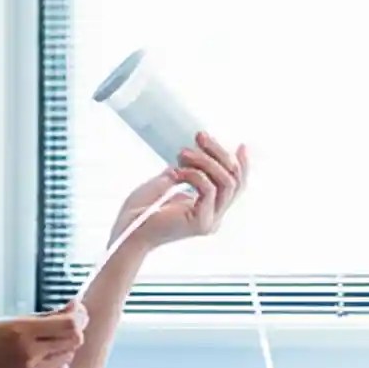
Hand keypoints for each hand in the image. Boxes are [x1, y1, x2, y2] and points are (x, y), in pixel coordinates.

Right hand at [0, 301, 88, 367]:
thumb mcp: (4, 325)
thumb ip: (41, 319)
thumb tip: (74, 308)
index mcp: (19, 331)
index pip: (69, 324)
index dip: (79, 315)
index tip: (77, 309)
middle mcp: (27, 355)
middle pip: (74, 340)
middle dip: (75, 329)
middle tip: (68, 323)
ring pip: (67, 357)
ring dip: (63, 348)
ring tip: (44, 344)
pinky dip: (59, 367)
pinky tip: (45, 362)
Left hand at [108, 132, 249, 251]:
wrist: (126, 231)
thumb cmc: (141, 209)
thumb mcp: (167, 181)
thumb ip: (186, 170)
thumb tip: (198, 152)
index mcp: (210, 209)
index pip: (237, 185)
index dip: (242, 164)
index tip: (241, 145)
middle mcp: (215, 216)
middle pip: (234, 179)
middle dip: (219, 153)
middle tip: (200, 136)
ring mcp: (210, 221)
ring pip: (226, 183)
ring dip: (205, 161)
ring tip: (182, 153)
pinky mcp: (201, 223)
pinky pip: (209, 190)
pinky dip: (194, 174)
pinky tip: (176, 172)